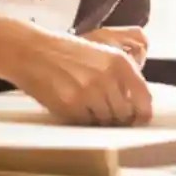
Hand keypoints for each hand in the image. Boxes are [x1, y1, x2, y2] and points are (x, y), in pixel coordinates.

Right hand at [0, 22, 152, 125]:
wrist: (32, 51)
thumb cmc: (67, 53)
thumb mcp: (102, 53)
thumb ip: (121, 76)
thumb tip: (135, 105)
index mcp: (120, 62)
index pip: (144, 97)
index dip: (143, 114)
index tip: (140, 120)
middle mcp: (108, 77)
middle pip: (124, 113)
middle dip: (117, 117)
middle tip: (105, 111)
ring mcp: (89, 93)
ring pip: (106, 121)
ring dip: (99, 119)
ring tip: (85, 104)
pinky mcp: (71, 106)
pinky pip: (86, 123)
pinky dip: (82, 120)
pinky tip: (73, 106)